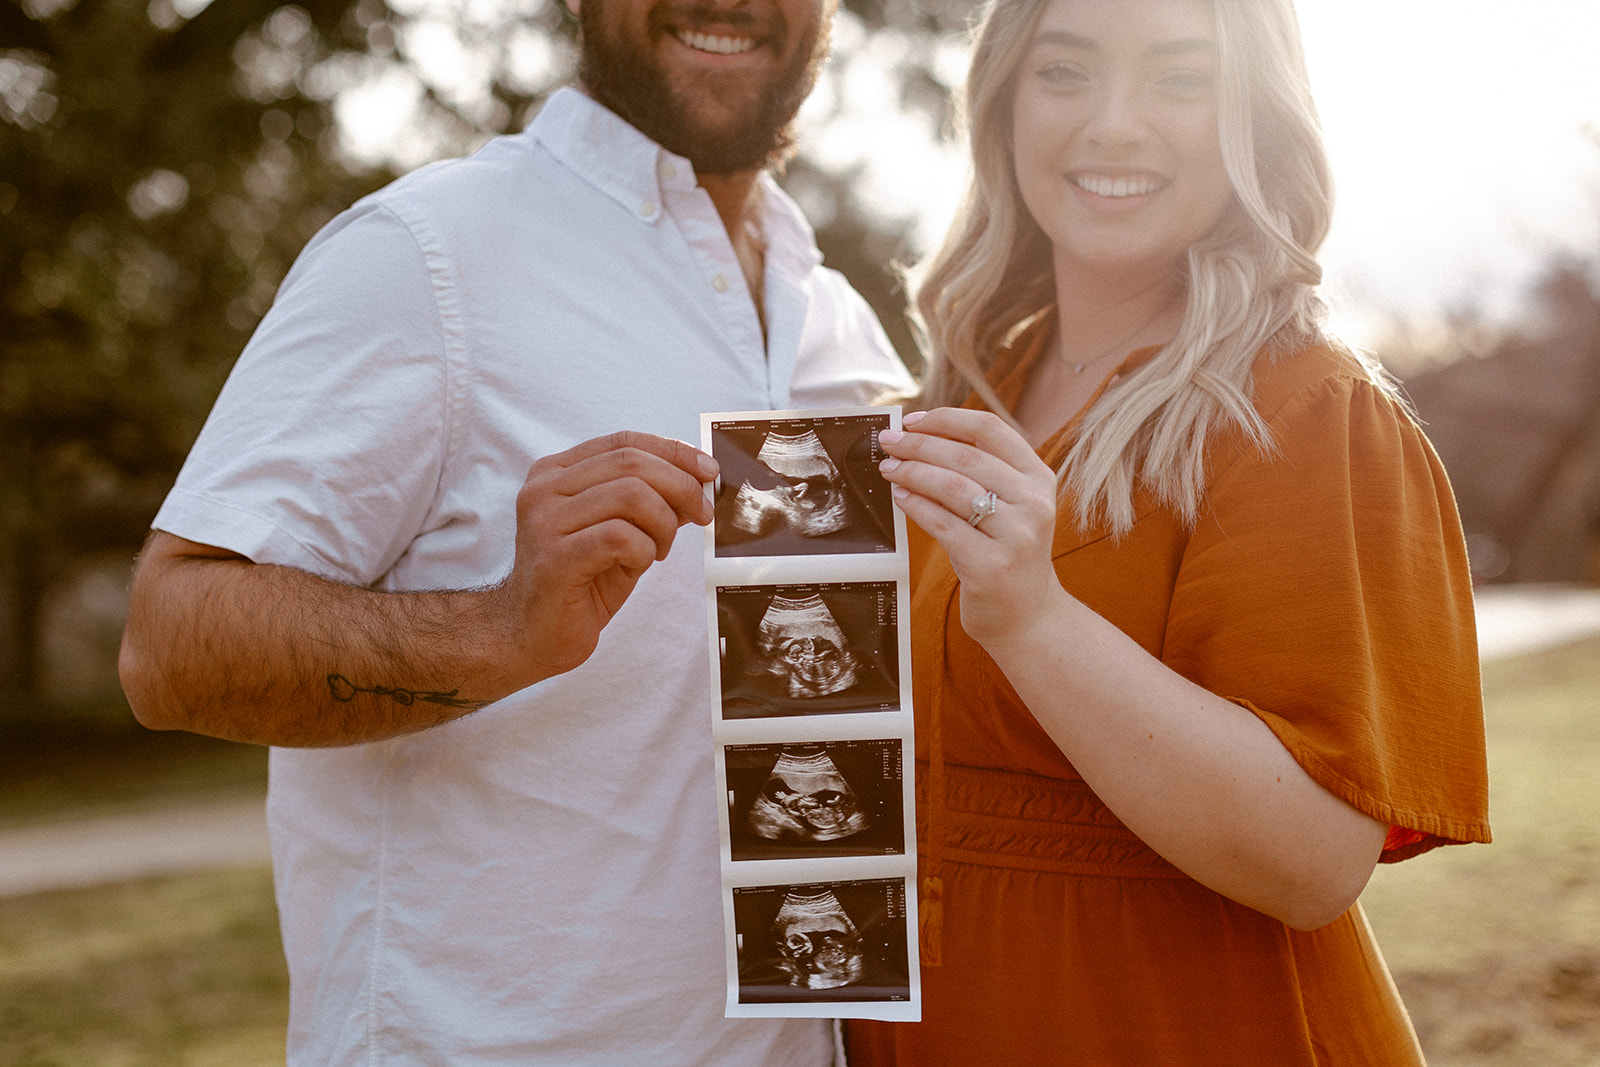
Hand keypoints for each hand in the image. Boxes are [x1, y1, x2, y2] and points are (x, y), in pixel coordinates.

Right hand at [495, 431, 716, 683]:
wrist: (533, 635)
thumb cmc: (581, 582)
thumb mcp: (622, 532)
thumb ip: (651, 502)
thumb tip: (698, 480)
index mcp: (557, 473)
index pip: (624, 442)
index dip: (673, 451)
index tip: (708, 470)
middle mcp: (544, 489)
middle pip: (631, 463)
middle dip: (680, 486)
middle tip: (702, 514)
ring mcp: (544, 521)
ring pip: (630, 495)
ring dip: (662, 524)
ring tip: (658, 550)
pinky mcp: (554, 558)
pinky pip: (620, 536)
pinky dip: (643, 550)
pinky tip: (636, 564)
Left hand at [878, 409, 1061, 646]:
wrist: (1029, 616)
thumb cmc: (1008, 553)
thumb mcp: (1011, 506)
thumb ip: (981, 473)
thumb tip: (920, 437)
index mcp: (1039, 478)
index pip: (990, 430)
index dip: (947, 418)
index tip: (913, 420)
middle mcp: (1034, 502)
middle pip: (966, 456)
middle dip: (919, 445)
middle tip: (889, 442)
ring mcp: (1016, 535)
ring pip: (953, 487)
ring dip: (913, 472)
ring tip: (889, 468)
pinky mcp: (991, 565)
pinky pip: (943, 524)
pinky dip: (916, 506)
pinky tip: (900, 498)